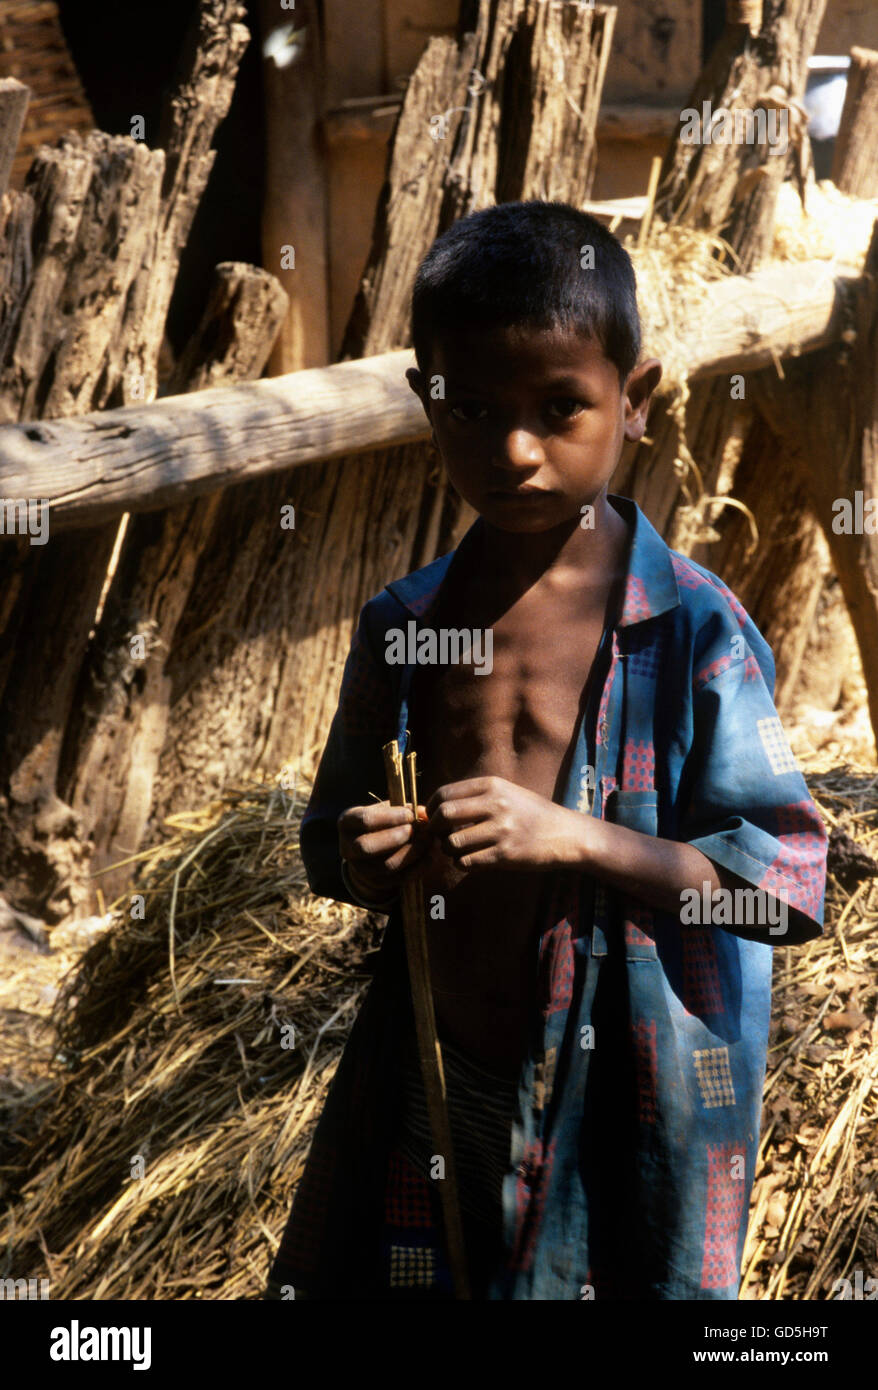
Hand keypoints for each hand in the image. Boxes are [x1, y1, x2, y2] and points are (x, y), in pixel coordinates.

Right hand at [337, 800, 430, 899]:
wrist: (370, 852)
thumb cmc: (381, 823)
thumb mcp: (386, 811)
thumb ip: (404, 810)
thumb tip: (425, 813)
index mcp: (347, 823)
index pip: (364, 820)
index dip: (390, 817)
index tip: (410, 815)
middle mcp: (347, 847)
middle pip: (367, 846)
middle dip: (395, 838)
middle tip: (416, 830)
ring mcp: (360, 868)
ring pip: (386, 865)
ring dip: (412, 852)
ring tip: (428, 840)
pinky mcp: (376, 883)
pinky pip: (398, 879)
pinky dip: (417, 867)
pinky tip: (430, 856)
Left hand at [425, 776, 585, 870]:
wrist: (564, 833)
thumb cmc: (530, 813)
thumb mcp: (506, 793)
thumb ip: (472, 798)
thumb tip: (429, 809)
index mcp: (492, 786)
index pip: (445, 793)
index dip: (431, 807)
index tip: (432, 818)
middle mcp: (495, 805)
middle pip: (444, 815)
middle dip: (435, 828)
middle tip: (439, 835)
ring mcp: (500, 830)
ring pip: (452, 842)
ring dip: (447, 849)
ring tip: (456, 850)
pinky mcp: (505, 854)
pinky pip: (466, 861)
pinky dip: (461, 863)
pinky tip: (469, 860)